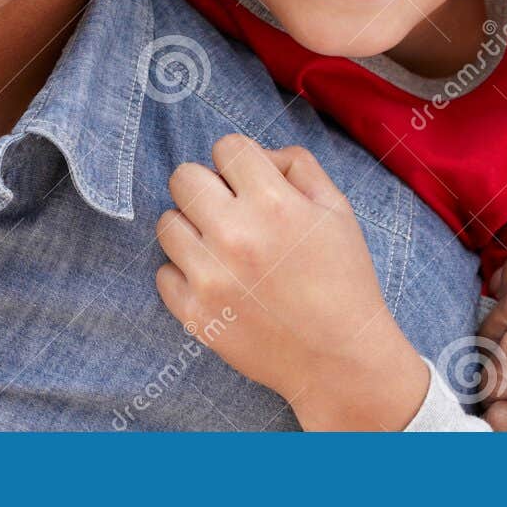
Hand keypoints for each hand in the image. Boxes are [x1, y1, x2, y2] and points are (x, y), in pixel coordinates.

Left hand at [155, 133, 427, 430]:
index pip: (226, 147)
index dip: (240, 162)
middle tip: (229, 211)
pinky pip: (163, 273)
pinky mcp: (194, 315)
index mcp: (273, 203)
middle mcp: (234, 234)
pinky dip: (185, 274)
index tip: (251, 184)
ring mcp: (209, 277)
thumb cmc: (343, 280)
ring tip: (221, 248)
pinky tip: (216, 281)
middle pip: (183, 177)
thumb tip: (259, 156)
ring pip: (166, 223)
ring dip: (191, 229)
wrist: (339, 359)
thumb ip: (298, 166)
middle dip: (207, 187)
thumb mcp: (337, 209)